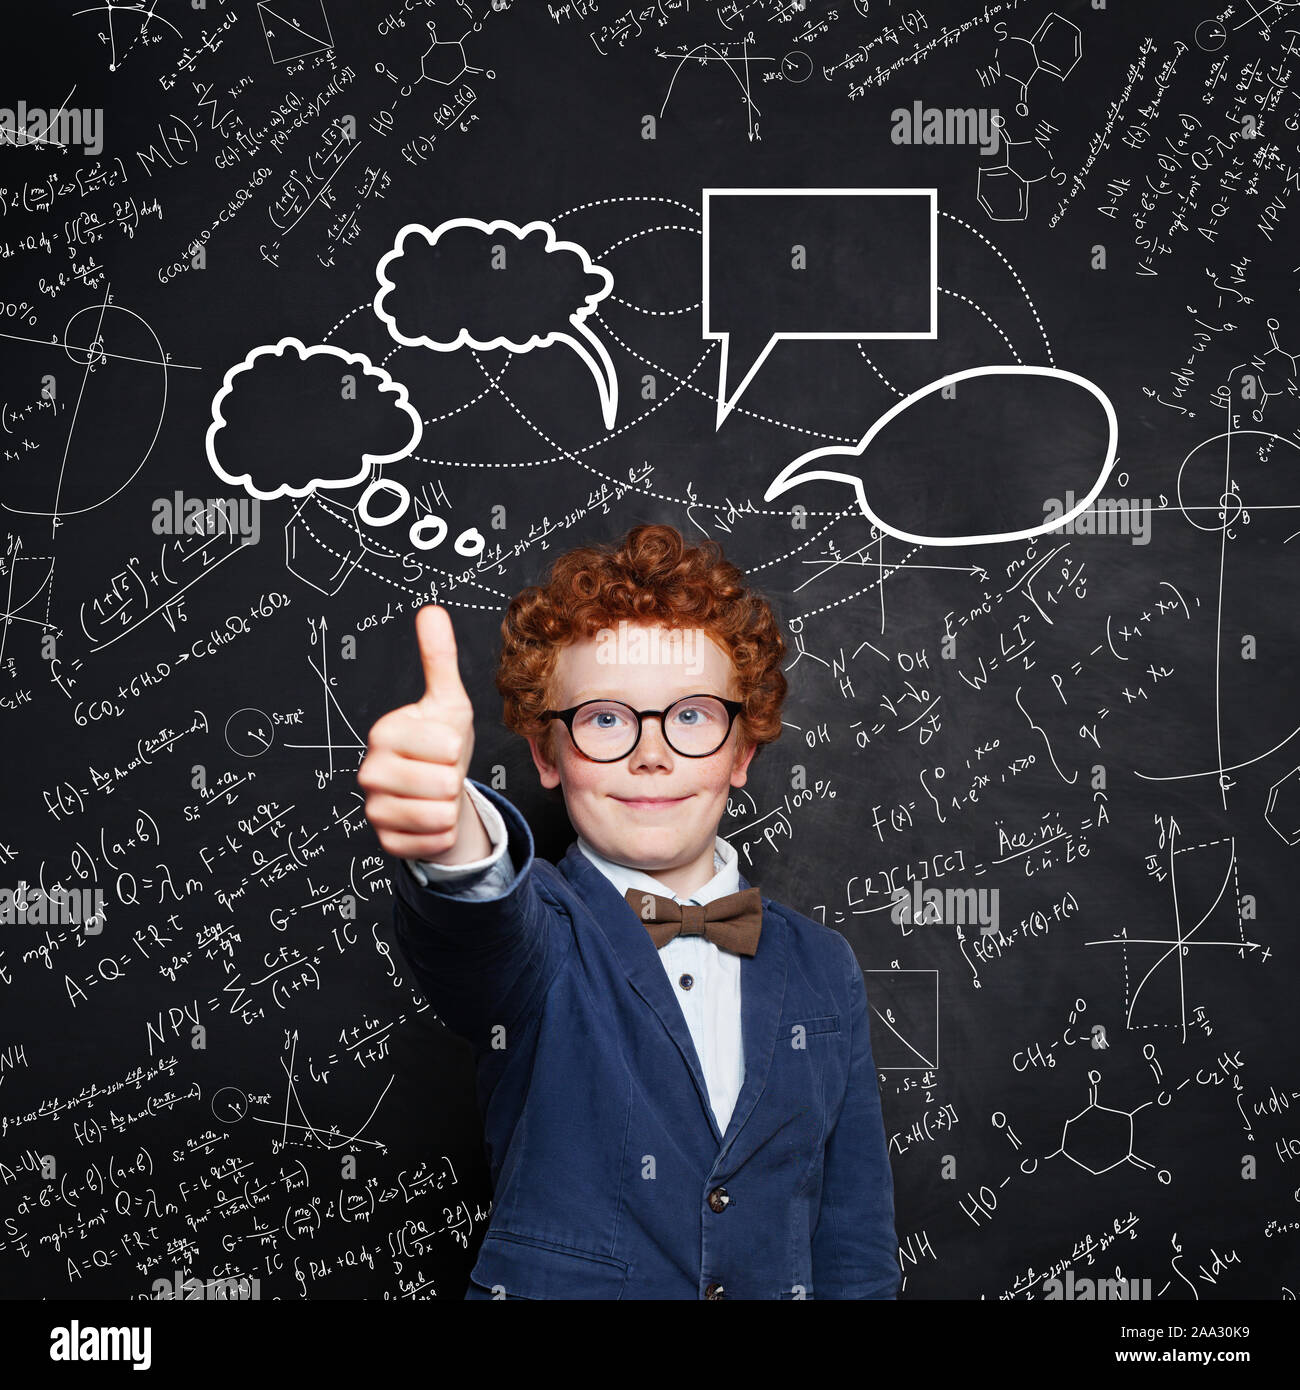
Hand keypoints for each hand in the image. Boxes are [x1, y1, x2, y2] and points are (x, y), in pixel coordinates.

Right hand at [359, 605, 481, 861]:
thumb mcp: (448, 701)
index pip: (446, 745)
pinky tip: (431, 818)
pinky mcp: (385, 843)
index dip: (455, 746)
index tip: (441, 745)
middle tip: (440, 772)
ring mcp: (374, 809)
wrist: (438, 790)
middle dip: (454, 779)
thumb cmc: (441, 742)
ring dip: (450, 807)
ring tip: (436, 794)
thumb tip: (431, 610)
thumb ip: (439, 658)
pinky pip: (434, 842)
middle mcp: (369, 772)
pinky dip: (443, 834)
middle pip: (443, 783)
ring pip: (439, 815)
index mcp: (384, 732)